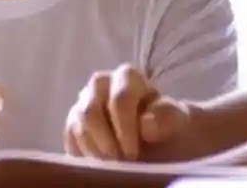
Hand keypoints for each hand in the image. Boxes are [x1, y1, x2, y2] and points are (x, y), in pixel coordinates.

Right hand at [64, 64, 190, 160]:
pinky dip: (82, 156)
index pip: (120, 99)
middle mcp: (100, 84)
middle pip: (91, 112)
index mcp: (127, 76)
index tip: (133, 154)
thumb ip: (166, 116)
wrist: (160, 141)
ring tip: (113, 168)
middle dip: (105, 143)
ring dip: (94, 152)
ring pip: (77, 127)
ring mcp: (84, 103)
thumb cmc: (168, 127)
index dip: (124, 129)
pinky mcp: (74, 125)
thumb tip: (145, 124)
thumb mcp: (177, 120)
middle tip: (120, 164)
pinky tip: (100, 167)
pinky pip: (69, 139)